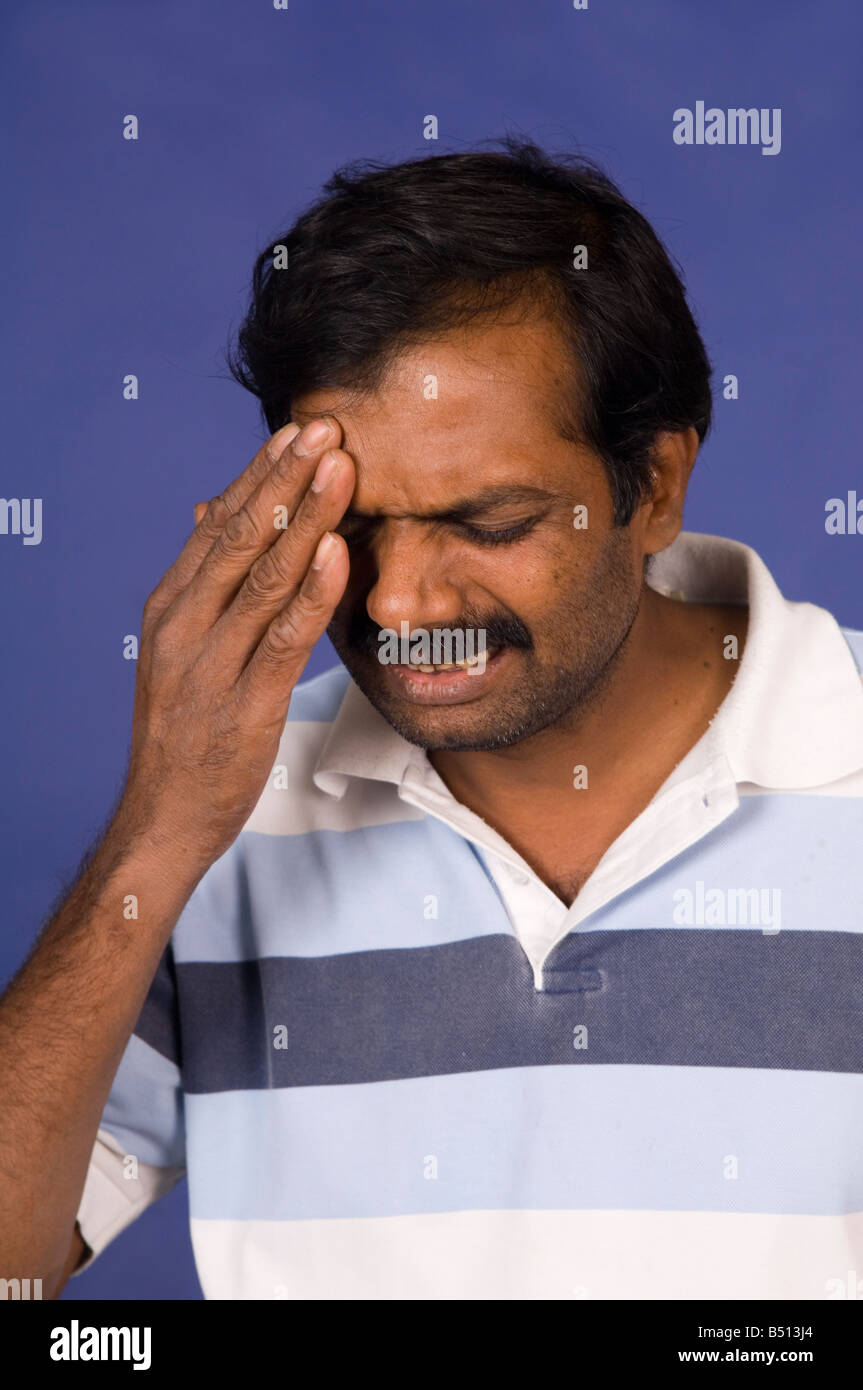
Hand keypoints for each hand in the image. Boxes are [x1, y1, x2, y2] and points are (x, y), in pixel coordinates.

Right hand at [114, 418, 354, 870]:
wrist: (164, 815)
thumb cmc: (183, 732)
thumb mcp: (182, 649)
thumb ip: (203, 583)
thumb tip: (210, 512)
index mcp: (171, 605)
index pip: (220, 524)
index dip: (262, 473)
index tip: (299, 431)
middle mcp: (185, 624)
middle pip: (241, 535)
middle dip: (287, 476)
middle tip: (327, 426)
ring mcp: (212, 663)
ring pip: (265, 575)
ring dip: (307, 517)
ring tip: (341, 467)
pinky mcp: (245, 703)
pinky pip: (285, 637)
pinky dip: (312, 590)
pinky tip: (336, 551)